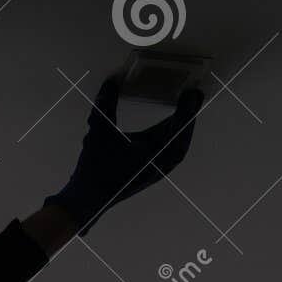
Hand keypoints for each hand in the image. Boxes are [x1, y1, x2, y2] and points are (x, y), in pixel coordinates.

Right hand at [46, 77, 203, 236]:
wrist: (88, 199)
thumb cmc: (97, 166)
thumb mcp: (100, 131)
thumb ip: (106, 104)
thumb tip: (111, 82)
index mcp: (158, 152)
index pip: (179, 124)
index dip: (187, 106)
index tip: (193, 91)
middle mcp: (163, 162)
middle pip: (183, 134)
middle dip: (188, 114)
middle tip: (193, 95)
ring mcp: (159, 170)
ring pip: (178, 145)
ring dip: (181, 127)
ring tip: (184, 110)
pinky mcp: (152, 174)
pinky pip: (169, 152)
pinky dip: (171, 138)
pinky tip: (166, 130)